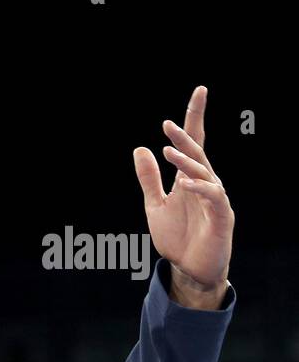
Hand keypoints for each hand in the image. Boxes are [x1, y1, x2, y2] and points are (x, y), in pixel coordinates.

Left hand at [132, 85, 234, 304]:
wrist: (190, 269)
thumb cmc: (178, 237)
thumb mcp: (155, 205)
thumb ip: (149, 178)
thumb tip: (140, 148)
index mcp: (190, 178)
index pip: (194, 142)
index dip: (194, 117)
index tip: (199, 91)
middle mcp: (205, 184)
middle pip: (199, 153)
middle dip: (185, 138)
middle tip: (167, 125)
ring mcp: (215, 199)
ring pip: (205, 173)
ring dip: (188, 162)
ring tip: (168, 151)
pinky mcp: (221, 217)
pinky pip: (214, 197)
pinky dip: (200, 188)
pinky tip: (184, 183)